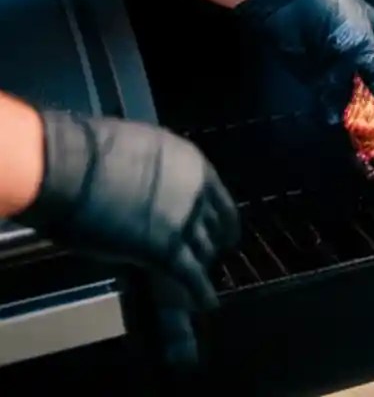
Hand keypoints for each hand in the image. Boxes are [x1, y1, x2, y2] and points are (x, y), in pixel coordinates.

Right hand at [11, 111, 238, 309]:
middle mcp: (196, 193)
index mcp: (193, 165)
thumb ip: (159, 172)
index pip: (220, 199)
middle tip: (211, 255)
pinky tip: (207, 301)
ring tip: (202, 277)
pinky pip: (191, 275)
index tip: (225, 230)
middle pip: (215, 226)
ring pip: (204, 250)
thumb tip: (156, 186)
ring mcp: (183, 221)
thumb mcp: (142, 149)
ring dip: (203, 265)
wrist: (71, 167)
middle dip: (213, 243)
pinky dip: (200, 291)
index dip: (223, 219)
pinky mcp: (164, 249)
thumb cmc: (91, 152)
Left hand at [233, 0, 373, 123]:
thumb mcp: (361, 42)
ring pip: (354, 88)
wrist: (284, 5)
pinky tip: (343, 126)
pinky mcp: (314, 74)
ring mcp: (337, 61)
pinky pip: (327, 96)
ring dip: (361, 105)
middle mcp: (359, 46)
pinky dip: (332, 110)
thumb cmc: (332, 12)